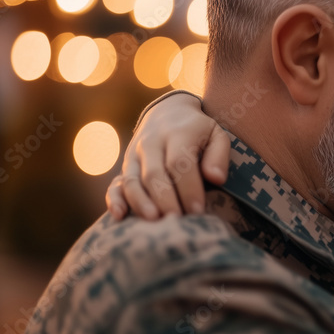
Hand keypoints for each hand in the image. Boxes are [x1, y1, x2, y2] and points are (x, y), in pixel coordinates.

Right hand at [105, 93, 229, 219]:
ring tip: (154, 221)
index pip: (179, 163)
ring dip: (141, 202)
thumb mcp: (216, 134)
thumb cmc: (199, 131)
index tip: (198, 210)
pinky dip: (115, 200)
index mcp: (177, 134)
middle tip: (177, 222)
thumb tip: (216, 179)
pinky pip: (116, 184)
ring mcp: (135, 154)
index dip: (188, 188)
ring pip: (132, 180)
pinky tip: (120, 216)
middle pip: (154, 174)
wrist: (168, 112)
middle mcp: (151, 143)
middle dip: (165, 200)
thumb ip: (219, 155)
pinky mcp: (126, 166)